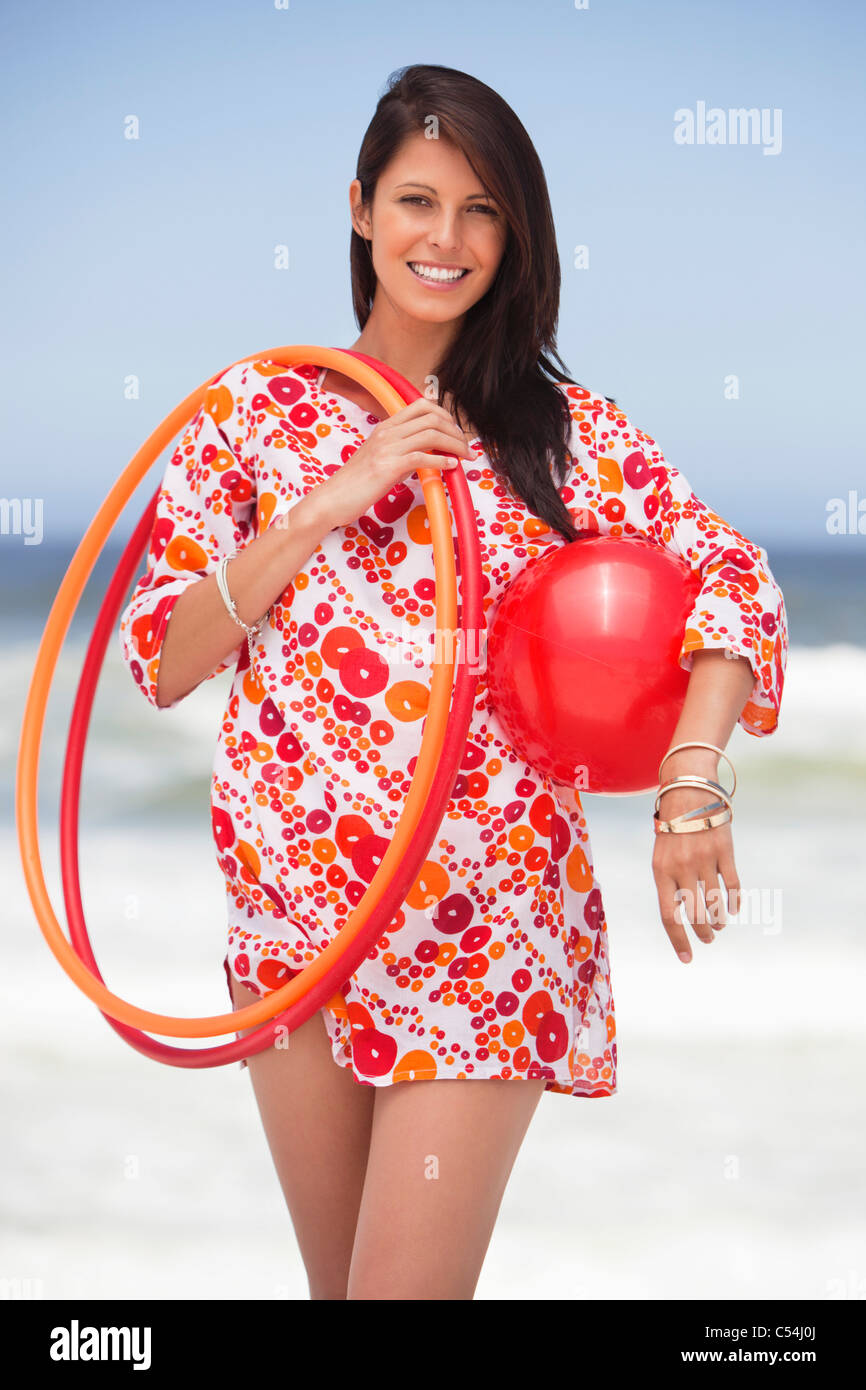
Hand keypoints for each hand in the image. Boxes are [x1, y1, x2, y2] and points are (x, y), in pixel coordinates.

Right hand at [314, 396, 475, 529]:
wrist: (332, 499)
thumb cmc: (356, 483)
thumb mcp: (380, 458)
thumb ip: (402, 451)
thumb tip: (427, 454)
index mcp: (385, 427)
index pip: (421, 406)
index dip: (445, 415)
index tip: (455, 432)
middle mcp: (387, 432)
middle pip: (432, 417)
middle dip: (455, 431)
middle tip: (466, 446)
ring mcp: (387, 448)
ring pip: (431, 434)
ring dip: (454, 445)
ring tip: (464, 457)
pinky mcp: (388, 467)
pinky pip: (422, 457)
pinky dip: (442, 461)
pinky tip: (450, 467)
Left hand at [651, 783, 740, 962]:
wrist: (688, 794)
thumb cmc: (673, 832)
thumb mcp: (661, 858)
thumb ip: (669, 886)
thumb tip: (682, 919)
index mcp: (661, 872)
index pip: (668, 915)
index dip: (678, 940)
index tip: (687, 958)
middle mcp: (682, 867)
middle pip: (694, 914)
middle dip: (702, 933)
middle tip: (708, 938)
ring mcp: (704, 859)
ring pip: (715, 903)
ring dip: (718, 920)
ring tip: (719, 926)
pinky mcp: (725, 851)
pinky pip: (732, 885)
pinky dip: (734, 902)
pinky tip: (733, 909)